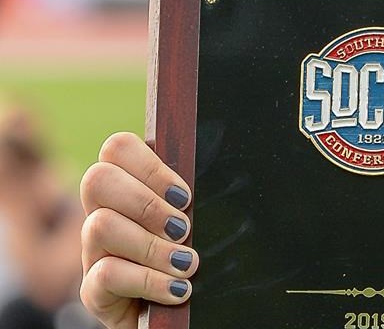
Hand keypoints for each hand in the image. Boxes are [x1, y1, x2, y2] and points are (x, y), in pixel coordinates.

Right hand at [79, 133, 196, 328]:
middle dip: (146, 202)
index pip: (117, 148)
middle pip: (97, 179)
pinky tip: (178, 289)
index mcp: (129, 188)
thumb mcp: (193, 222)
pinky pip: (107, 274)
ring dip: (152, 245)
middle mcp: (102, 213)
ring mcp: (93, 252)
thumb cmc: (189, 258)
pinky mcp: (92, 291)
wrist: (172, 314)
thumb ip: (189, 200)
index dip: (151, 167)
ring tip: (186, 263)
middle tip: (183, 228)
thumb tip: (213, 183)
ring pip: (101, 225)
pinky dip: (150, 281)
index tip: (185, 196)